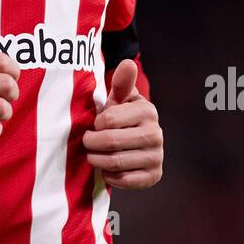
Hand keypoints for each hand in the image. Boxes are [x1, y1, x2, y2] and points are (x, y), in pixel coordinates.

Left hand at [82, 58, 162, 189]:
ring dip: (97, 160)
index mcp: (148, 111)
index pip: (109, 120)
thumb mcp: (120, 99)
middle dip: (91, 143)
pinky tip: (106, 169)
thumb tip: (127, 63)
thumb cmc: (121, 116)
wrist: (135, 144)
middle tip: (86, 142)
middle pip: (111, 142)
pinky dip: (110, 176)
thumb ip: (121, 83)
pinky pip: (125, 180)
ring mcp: (157, 156)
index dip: (95, 124)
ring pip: (116, 162)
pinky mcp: (154, 176)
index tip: (94, 124)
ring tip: (92, 155)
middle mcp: (156, 134)